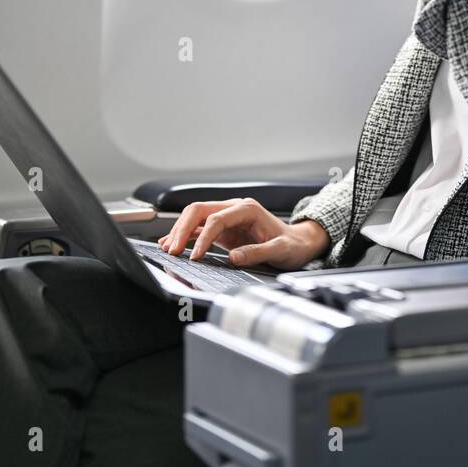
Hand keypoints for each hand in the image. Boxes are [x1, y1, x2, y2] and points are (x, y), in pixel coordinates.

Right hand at [158, 198, 329, 269]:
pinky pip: (199, 227)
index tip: (195, 255)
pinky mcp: (223, 229)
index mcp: (247, 209)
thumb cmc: (292, 244)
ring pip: (195, 216)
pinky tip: (173, 244)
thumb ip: (257, 253)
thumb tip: (233, 257)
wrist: (300, 242)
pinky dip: (185, 234)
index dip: (203, 237)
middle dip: (183, 228)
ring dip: (180, 230)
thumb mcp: (280, 250)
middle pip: (199, 210)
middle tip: (173, 250)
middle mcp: (234, 209)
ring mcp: (227, 217)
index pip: (216, 218)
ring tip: (168, 248)